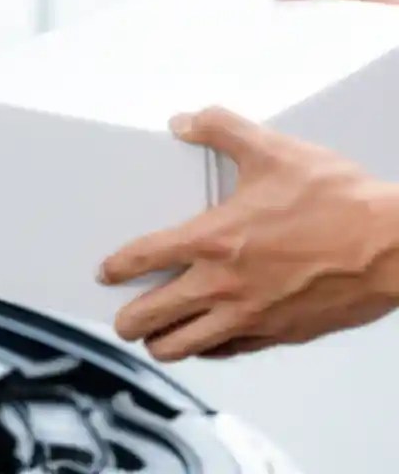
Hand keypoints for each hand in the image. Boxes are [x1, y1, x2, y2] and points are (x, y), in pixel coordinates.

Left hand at [99, 107, 398, 361]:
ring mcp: (250, 315)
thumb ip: (222, 129)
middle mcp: (224, 285)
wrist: (397, 245)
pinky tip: (206, 341)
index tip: (105, 272)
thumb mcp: (274, 150)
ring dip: (162, 343)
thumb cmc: (342, 202)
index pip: (142, 259)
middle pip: (150, 316)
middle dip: (128, 320)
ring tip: (154, 336)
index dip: (115, 268)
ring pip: (184, 346)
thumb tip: (185, 122)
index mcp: (213, 240)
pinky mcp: (279, 334)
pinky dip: (209, 349)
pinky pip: (229, 351)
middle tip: (122, 317)